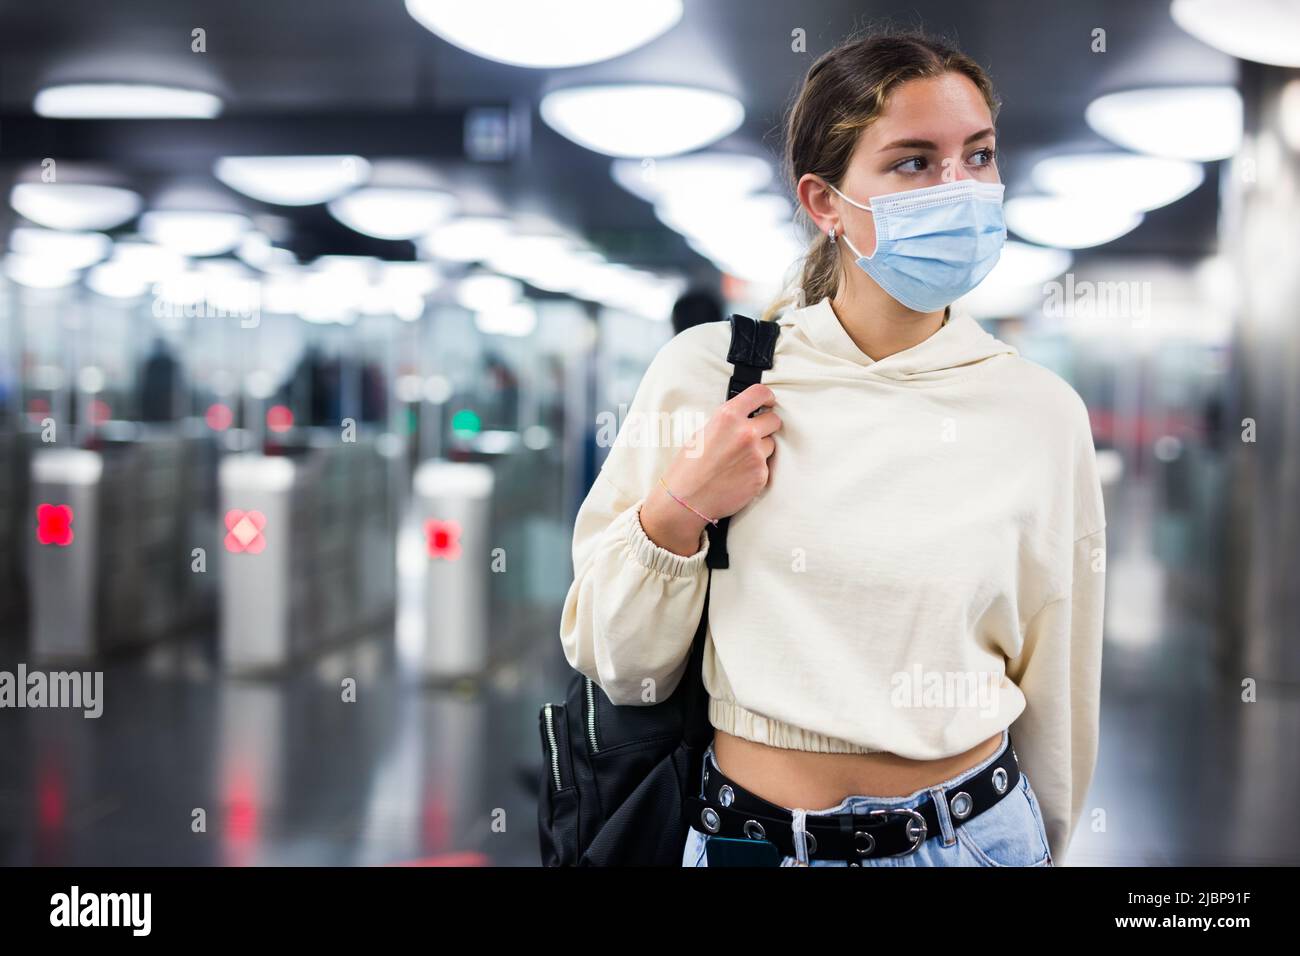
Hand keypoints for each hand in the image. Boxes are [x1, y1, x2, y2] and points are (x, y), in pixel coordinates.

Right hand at [639, 383, 781, 555]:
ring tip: (737, 460)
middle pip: (774, 420)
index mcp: (727, 417)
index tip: (768, 402)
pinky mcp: (761, 475)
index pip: (760, 393)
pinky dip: (756, 469)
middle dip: (766, 426)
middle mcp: (745, 433)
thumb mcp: (702, 433)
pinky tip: (738, 475)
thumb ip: (728, 422)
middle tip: (752, 435)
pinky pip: (766, 466)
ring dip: (760, 449)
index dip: (768, 398)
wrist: (685, 500)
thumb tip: (746, 417)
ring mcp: (756, 455)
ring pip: (770, 444)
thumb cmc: (688, 468)